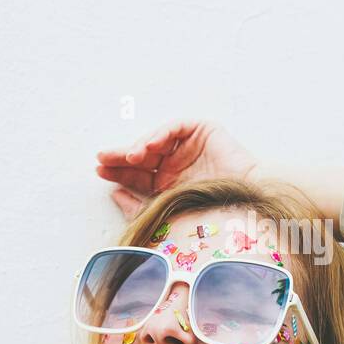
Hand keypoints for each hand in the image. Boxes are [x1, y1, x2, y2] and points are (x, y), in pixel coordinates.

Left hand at [96, 119, 258, 219]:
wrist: (244, 209)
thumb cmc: (210, 216)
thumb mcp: (166, 213)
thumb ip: (138, 207)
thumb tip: (114, 195)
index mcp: (171, 185)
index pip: (139, 175)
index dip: (119, 172)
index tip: (99, 171)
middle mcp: (179, 165)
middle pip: (144, 156)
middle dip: (122, 156)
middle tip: (102, 159)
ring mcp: (191, 148)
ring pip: (157, 140)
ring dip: (140, 146)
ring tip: (128, 157)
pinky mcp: (204, 132)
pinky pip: (176, 127)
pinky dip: (160, 134)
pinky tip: (148, 147)